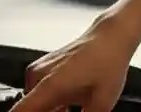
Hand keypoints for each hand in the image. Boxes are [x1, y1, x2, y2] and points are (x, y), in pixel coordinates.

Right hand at [10, 12, 140, 111]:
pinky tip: (67, 105)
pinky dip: (50, 102)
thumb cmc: (108, 62)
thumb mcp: (102, 103)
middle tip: (65, 111)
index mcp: (48, 86)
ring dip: (49, 110)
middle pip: (29, 109)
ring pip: (36, 102)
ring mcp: (39, 69)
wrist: (112, 36)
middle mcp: (38, 76)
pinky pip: (40, 91)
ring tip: (69, 109)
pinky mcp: (44, 66)